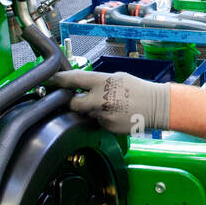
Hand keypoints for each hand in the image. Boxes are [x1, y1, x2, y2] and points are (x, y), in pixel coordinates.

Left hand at [51, 69, 170, 134]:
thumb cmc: (138, 88)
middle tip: (79, 98)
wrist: (156, 106)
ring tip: (110, 105)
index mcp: (103, 82)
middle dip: (74, 102)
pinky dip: (103, 118)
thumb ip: (98, 81)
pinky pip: (98, 122)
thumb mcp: (117, 77)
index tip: (48, 79)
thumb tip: (81, 84)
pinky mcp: (108, 127)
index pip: (74, 79)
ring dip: (93, 110)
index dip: (59, 80)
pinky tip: (116, 114)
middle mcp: (101, 99)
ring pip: (87, 114)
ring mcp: (104, 115)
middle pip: (73, 104)